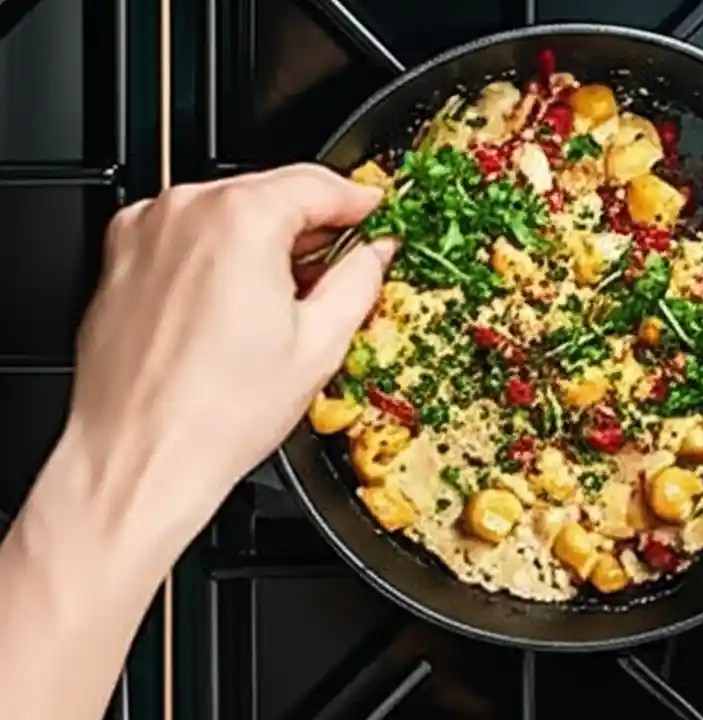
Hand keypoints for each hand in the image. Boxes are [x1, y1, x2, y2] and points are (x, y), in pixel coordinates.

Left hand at [0, 164, 395, 719]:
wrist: (139, 460)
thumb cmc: (215, 416)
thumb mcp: (320, 344)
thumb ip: (359, 279)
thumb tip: (376, 253)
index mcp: (240, 219)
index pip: (318, 183)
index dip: (360, 200)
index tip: (378, 214)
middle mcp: (185, 211)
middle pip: (270, 192)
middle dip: (312, 223)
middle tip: (345, 263)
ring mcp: (146, 232)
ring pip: (228, 212)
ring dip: (265, 239)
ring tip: (290, 299)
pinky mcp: (121, 259)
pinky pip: (188, 237)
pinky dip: (220, 254)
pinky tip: (240, 307)